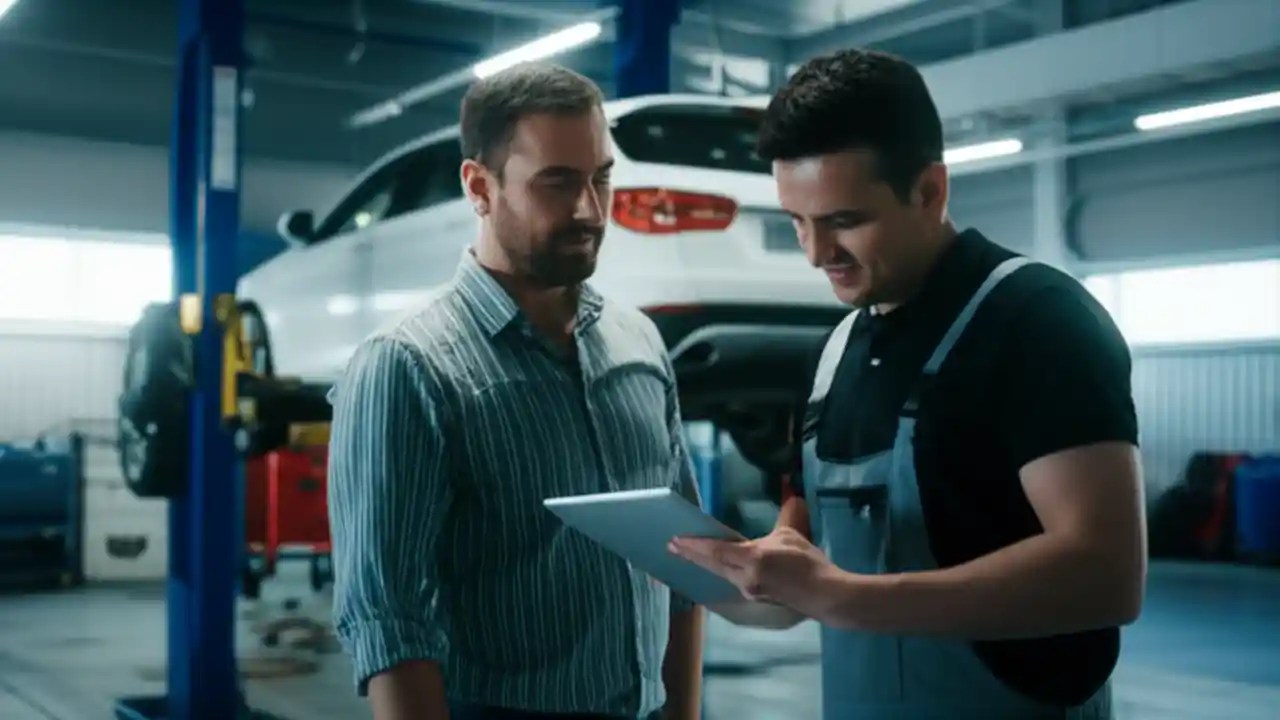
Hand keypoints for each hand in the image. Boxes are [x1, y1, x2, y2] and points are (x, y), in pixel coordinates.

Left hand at [668, 528, 842, 620]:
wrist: (824, 595)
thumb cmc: (808, 562)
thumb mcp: (790, 535)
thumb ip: (781, 519)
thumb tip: (790, 497)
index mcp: (753, 559)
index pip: (717, 551)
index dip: (695, 546)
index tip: (675, 541)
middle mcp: (745, 578)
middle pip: (711, 565)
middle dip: (690, 556)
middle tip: (670, 547)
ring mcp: (748, 591)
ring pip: (719, 574)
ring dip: (702, 565)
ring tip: (686, 556)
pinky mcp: (754, 598)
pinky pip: (730, 581)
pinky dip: (718, 572)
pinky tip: (712, 568)